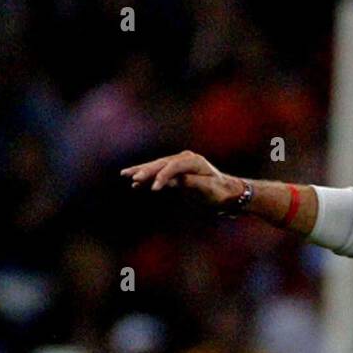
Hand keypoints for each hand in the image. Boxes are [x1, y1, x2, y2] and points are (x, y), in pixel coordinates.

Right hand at [120, 151, 241, 207]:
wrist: (227, 194)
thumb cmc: (220, 192)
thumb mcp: (208, 189)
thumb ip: (192, 183)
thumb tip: (176, 180)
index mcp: (194, 161)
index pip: (173, 167)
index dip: (162, 176)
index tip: (153, 188)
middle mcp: (185, 159)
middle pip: (161, 164)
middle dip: (146, 171)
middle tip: (131, 177)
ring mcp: (179, 164)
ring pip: (157, 167)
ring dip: (141, 171)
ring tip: (125, 174)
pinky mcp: (176, 173)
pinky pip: (159, 173)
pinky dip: (147, 177)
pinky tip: (135, 182)